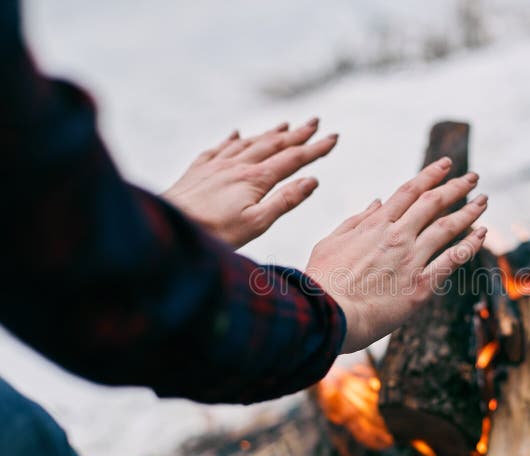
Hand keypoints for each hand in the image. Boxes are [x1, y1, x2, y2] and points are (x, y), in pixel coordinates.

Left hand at [163, 118, 336, 247]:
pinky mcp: (197, 171)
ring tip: (285, 125)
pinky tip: (236, 134)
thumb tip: (312, 181)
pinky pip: (219, 148)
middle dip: (296, 134)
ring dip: (269, 133)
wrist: (169, 228)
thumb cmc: (214, 233)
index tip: (333, 137)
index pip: (293, 159)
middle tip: (314, 122)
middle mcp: (236, 165)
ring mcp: (215, 165)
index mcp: (255, 179)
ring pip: (248, 143)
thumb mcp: (257, 223)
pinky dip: (233, 140)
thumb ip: (285, 200)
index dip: (315, 148)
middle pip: (273, 145)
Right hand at [306, 157, 487, 352]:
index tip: (445, 164)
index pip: (409, 191)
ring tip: (483, 201)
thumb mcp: (330, 242)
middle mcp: (397, 236)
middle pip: (433, 202)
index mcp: (375, 224)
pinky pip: (452, 260)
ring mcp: (411, 258)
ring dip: (468, 211)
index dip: (430, 175)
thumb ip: (356, 221)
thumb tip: (377, 202)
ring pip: (447, 227)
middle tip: (473, 177)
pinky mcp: (420, 285)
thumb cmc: (321, 281)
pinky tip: (482, 234)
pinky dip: (470, 245)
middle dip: (456, 187)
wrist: (326, 314)